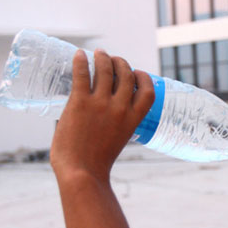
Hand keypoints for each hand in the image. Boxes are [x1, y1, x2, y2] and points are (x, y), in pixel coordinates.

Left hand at [50, 49, 154, 181]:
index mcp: (133, 120)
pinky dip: (81, 61)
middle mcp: (120, 108)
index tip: (136, 73)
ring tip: (98, 53)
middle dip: (121, 63)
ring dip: (103, 57)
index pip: (147, 91)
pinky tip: (79, 54)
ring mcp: (100, 104)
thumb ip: (114, 125)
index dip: (143, 77)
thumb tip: (97, 116)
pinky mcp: (79, 103)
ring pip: (106, 70)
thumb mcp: (117, 141)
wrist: (81, 174)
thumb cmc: (94, 164)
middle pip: (126, 74)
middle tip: (112, 59)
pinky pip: (82, 74)